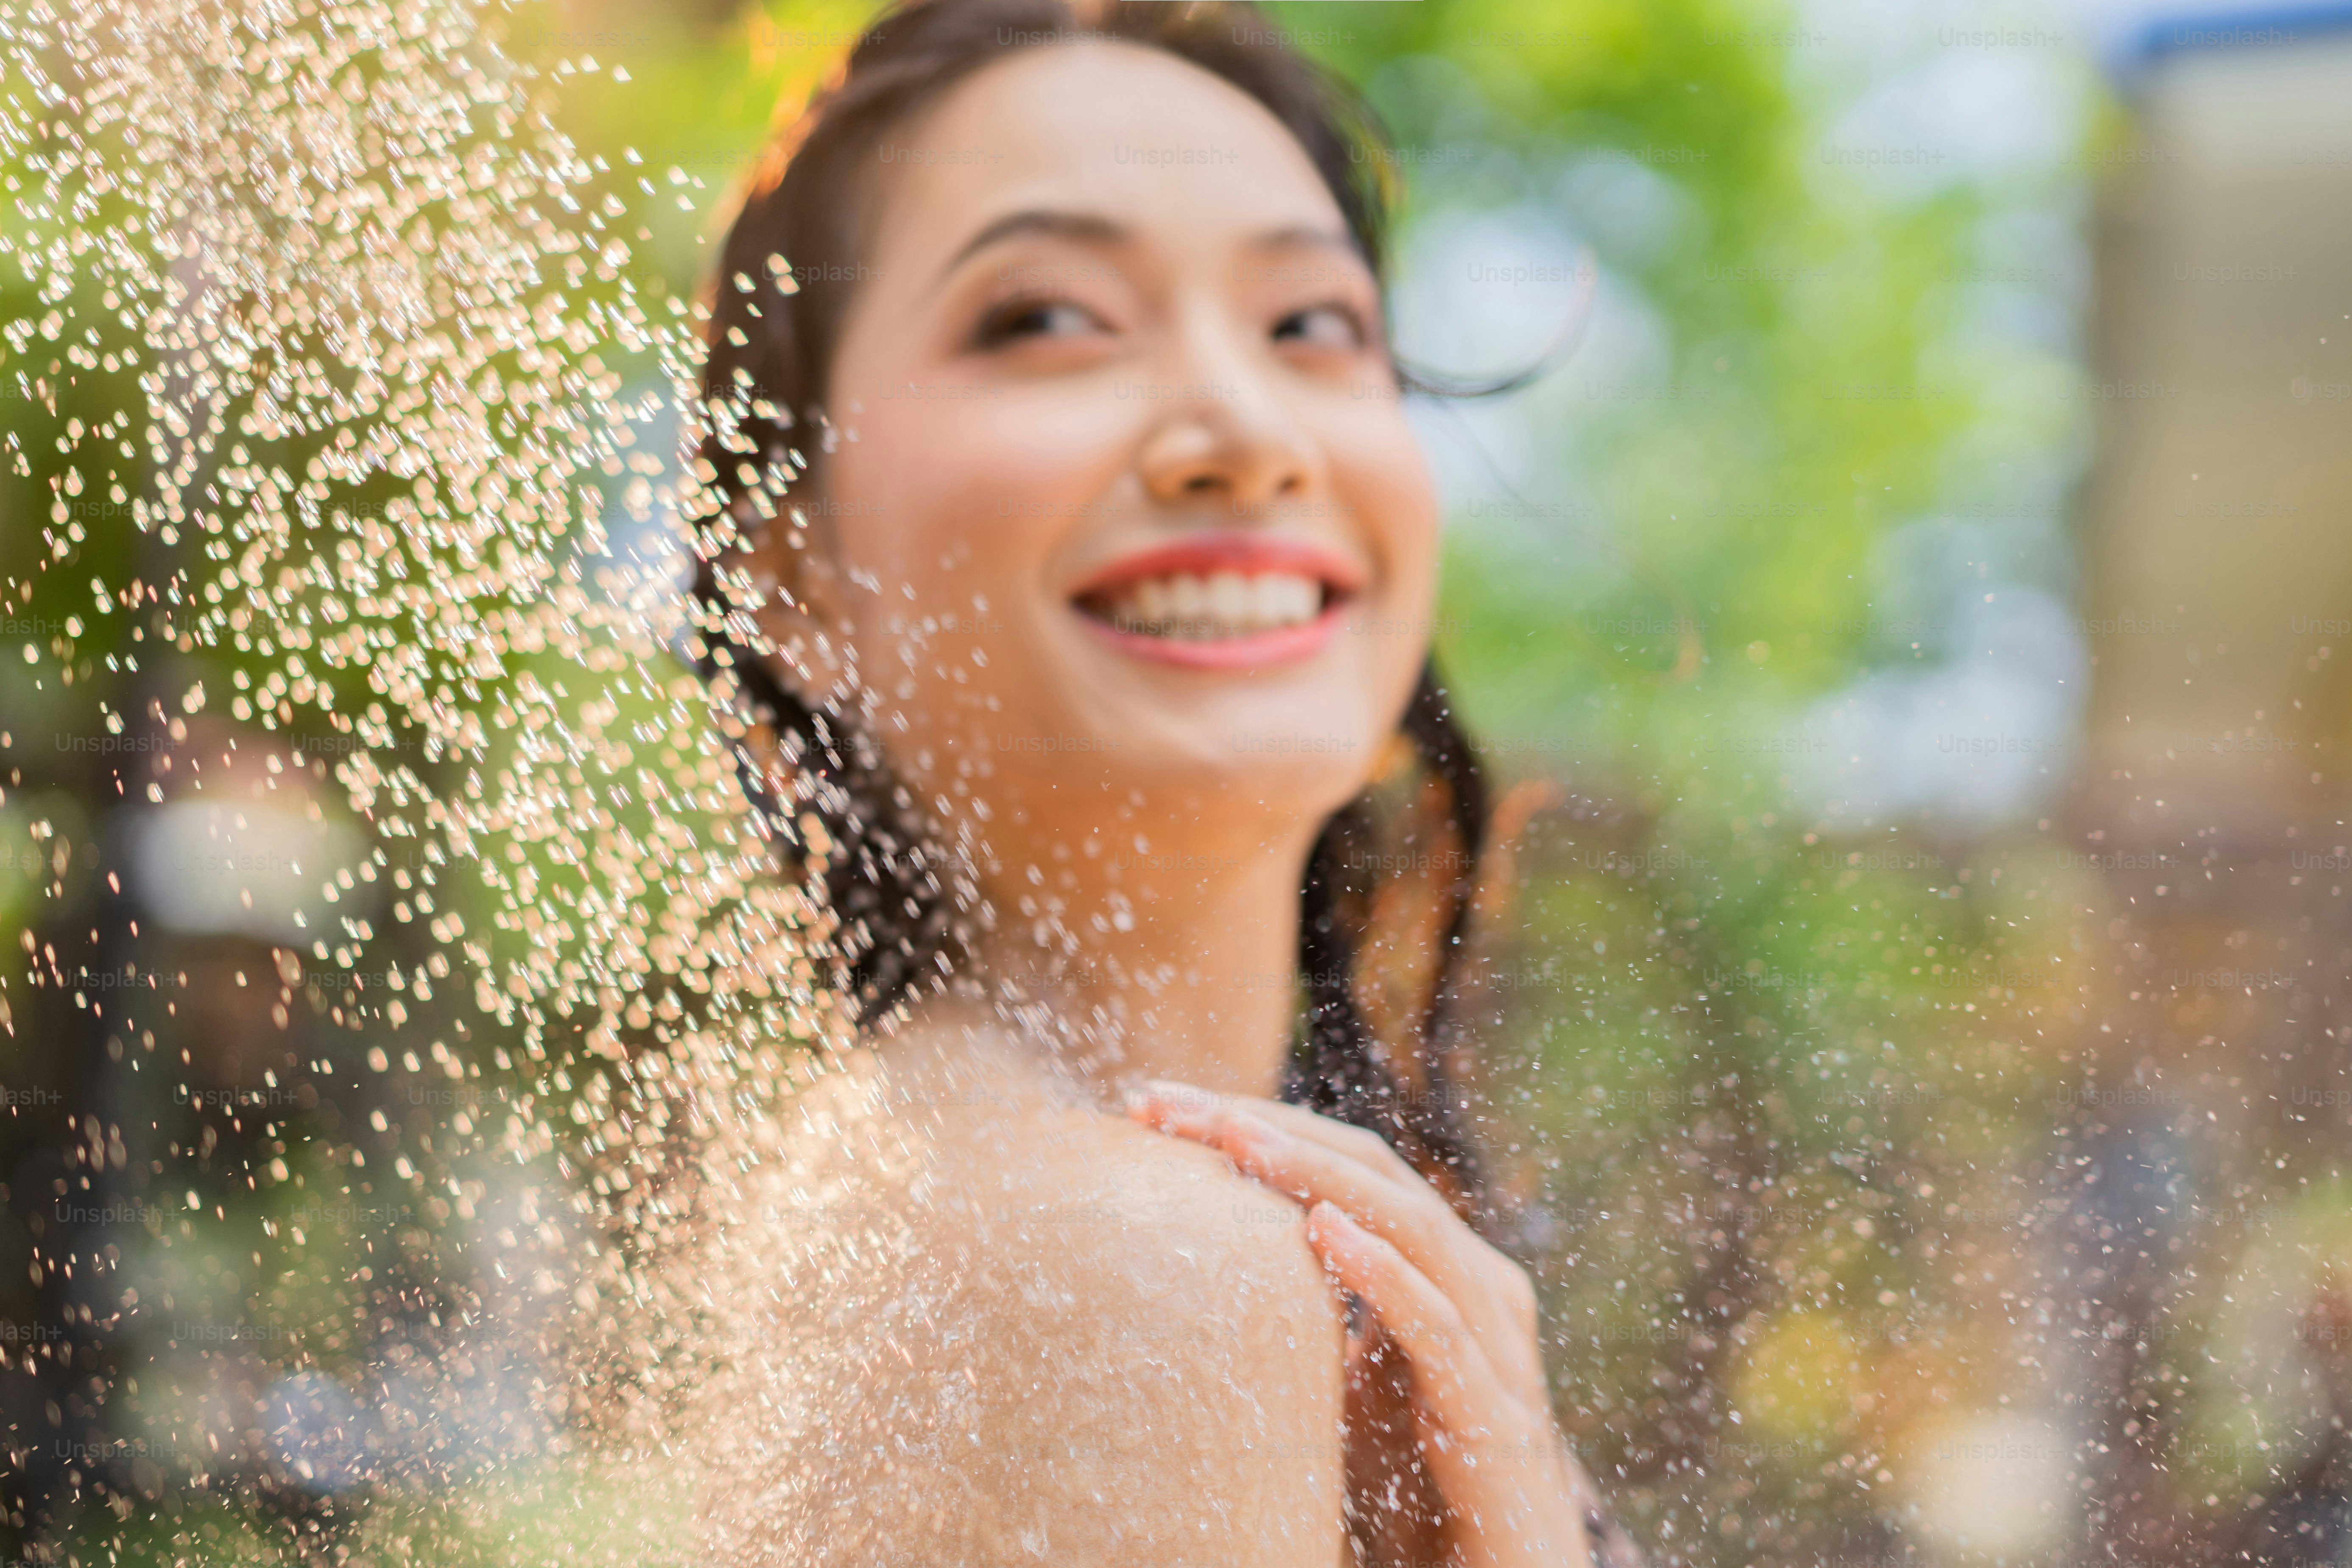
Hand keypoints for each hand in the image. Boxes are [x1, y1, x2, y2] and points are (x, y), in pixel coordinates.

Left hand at [1127, 1080, 1606, 1567]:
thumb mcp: (1340, 1389)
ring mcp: (1494, 1347)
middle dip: (1269, 1127)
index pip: (1343, 1170)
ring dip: (1318, 1175)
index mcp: (1439, 1271)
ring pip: (1411, 1226)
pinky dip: (1382, 1273)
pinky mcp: (1495, 1416)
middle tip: (1165, 1104)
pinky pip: (1436, 1328)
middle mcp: (1476, 1288)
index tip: (1149, 1107)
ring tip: (1236, 1138)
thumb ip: (1299, 1320)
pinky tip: (1323, 1230)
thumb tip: (1188, 1271)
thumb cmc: (1414, 1497)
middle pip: (1372, 1173)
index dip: (1255, 1126)